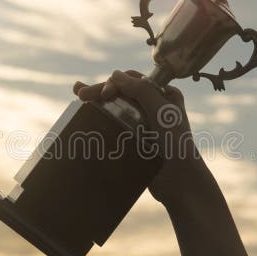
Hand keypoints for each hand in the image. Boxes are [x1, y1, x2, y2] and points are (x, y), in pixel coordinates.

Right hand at [73, 70, 206, 204]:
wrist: (180, 180)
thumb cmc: (176, 144)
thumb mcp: (162, 112)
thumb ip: (141, 90)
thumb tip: (115, 75)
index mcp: (164, 94)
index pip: (133, 81)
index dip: (114, 83)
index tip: (104, 95)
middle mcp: (153, 105)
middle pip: (121, 92)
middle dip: (100, 90)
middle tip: (79, 93)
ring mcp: (143, 123)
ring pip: (115, 106)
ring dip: (97, 99)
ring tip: (77, 94)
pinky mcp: (134, 139)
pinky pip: (115, 124)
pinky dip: (100, 117)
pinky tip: (85, 114)